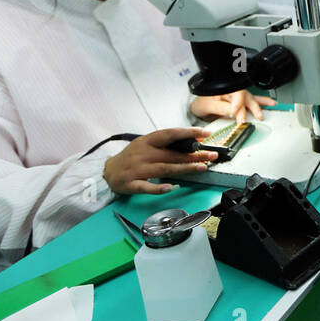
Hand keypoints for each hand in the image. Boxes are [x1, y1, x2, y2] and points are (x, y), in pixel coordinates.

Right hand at [103, 127, 217, 195]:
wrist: (108, 171)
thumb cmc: (132, 157)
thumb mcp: (146, 145)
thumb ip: (166, 144)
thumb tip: (192, 141)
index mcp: (147, 141)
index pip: (170, 134)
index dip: (188, 133)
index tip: (205, 133)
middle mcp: (143, 153)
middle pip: (172, 154)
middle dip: (194, 155)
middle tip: (211, 155)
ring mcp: (137, 169)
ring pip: (164, 169)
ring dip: (184, 168)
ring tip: (201, 168)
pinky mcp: (132, 184)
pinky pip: (147, 187)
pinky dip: (159, 187)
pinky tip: (172, 187)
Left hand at [190, 90, 274, 123]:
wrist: (199, 105)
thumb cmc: (201, 103)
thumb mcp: (206, 105)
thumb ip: (220, 108)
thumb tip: (232, 111)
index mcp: (224, 89)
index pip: (236, 95)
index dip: (237, 105)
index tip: (234, 114)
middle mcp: (233, 91)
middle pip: (245, 98)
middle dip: (248, 109)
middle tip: (246, 120)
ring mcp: (238, 96)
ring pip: (251, 99)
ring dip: (259, 106)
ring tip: (262, 113)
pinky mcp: (241, 102)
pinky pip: (253, 100)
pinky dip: (262, 102)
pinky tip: (271, 103)